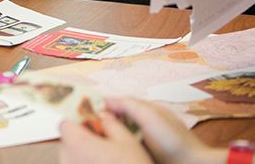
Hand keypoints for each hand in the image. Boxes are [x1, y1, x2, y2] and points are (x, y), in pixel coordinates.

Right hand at [62, 98, 219, 163]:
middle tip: (81, 125)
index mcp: (146, 109)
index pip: (118, 103)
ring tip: (89, 137)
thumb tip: (105, 100)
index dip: (101, 104)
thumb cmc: (173, 140)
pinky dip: (115, 147)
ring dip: (107, 135)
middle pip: (116, 118)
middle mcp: (144, 123)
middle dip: (101, 120)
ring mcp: (144, 140)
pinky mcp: (142, 155)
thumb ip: (128, 104)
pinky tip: (105, 150)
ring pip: (118, 134)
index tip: (82, 108)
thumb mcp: (150, 115)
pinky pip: (124, 148)